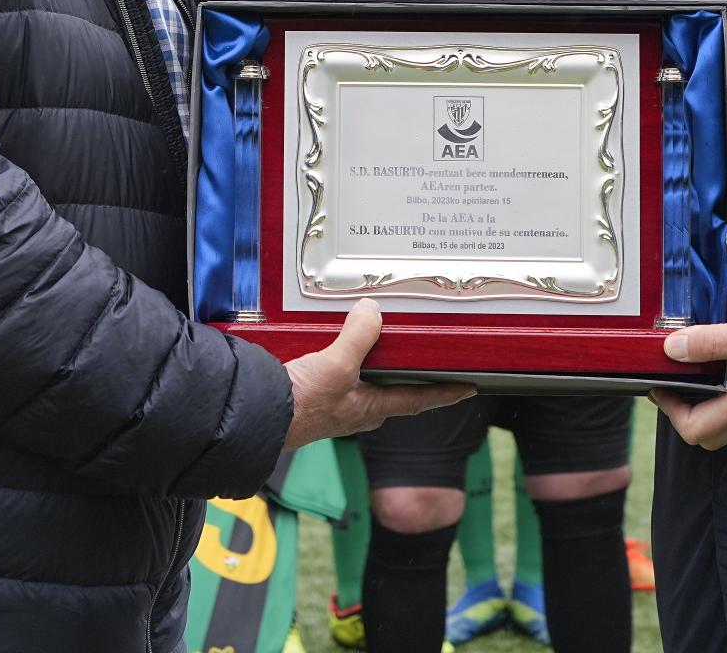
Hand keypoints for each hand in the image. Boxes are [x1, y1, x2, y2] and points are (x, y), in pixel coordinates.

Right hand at [283, 299, 473, 450]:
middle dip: (409, 372)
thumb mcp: (336, 366)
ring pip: (366, 378)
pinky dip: (346, 354)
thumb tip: (372, 311)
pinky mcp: (315, 392)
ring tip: (381, 334)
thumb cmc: (300, 405)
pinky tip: (339, 338)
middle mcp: (358, 407)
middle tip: (427, 354)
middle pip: (394, 387)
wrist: (256, 416)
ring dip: (375, 359)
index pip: (419, 399)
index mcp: (372, 407)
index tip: (470, 388)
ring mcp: (336, 402)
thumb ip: (358, 336)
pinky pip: (339, 371)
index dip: (446, 392)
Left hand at [650, 301, 726, 450]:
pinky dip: (720, 380)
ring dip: (700, 396)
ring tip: (688, 365)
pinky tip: (717, 351)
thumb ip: (711, 342)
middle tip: (671, 380)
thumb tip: (672, 349)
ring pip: (721, 416)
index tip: (660, 385)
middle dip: (682, 410)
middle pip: (707, 432)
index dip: (671, 411)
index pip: (696, 430)